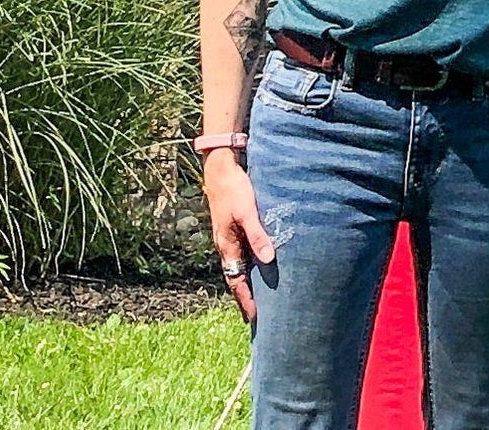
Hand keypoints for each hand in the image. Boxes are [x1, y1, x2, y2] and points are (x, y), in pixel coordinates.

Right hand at [203, 148, 272, 319]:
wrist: (220, 169)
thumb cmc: (234, 189)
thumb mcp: (248, 212)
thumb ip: (257, 235)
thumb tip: (268, 260)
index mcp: (227, 246)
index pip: (236, 281)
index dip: (245, 300)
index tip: (254, 318)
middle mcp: (225, 245)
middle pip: (235, 277)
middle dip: (245, 296)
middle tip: (258, 314)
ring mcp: (228, 236)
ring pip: (238, 265)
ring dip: (247, 280)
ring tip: (260, 294)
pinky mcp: (232, 226)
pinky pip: (240, 252)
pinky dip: (248, 263)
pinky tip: (258, 263)